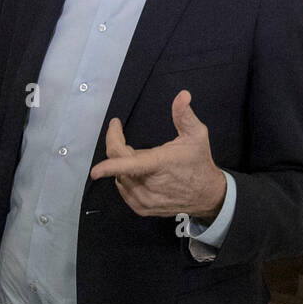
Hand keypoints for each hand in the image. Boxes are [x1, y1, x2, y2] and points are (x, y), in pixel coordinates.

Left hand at [89, 91, 226, 221]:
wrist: (207, 194)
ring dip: (122, 165)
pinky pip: (123, 190)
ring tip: (140, 158)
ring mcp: (144, 200)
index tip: (95, 170)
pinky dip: (125, 179)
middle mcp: (149, 186)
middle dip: (118, 148)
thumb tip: (182, 95)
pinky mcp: (142, 209)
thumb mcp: (196, 134)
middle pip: (119, 166)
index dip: (109, 167)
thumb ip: (184, 115)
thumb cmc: (199, 162)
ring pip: (119, 179)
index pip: (128, 166)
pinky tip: (138, 174)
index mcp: (158, 165)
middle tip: (125, 138)